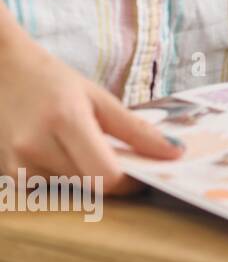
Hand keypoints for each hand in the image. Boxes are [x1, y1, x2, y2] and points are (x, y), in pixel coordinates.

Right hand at [0, 20, 180, 194]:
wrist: (2, 71)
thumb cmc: (54, 81)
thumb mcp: (100, 98)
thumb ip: (137, 129)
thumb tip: (175, 153)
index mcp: (66, 121)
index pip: (105, 176)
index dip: (131, 182)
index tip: (144, 173)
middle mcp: (37, 146)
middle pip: (91, 185)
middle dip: (112, 177)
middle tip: (121, 157)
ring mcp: (18, 163)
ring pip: (71, 189)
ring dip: (87, 177)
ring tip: (83, 147)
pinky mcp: (8, 174)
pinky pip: (49, 188)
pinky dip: (64, 177)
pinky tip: (61, 152)